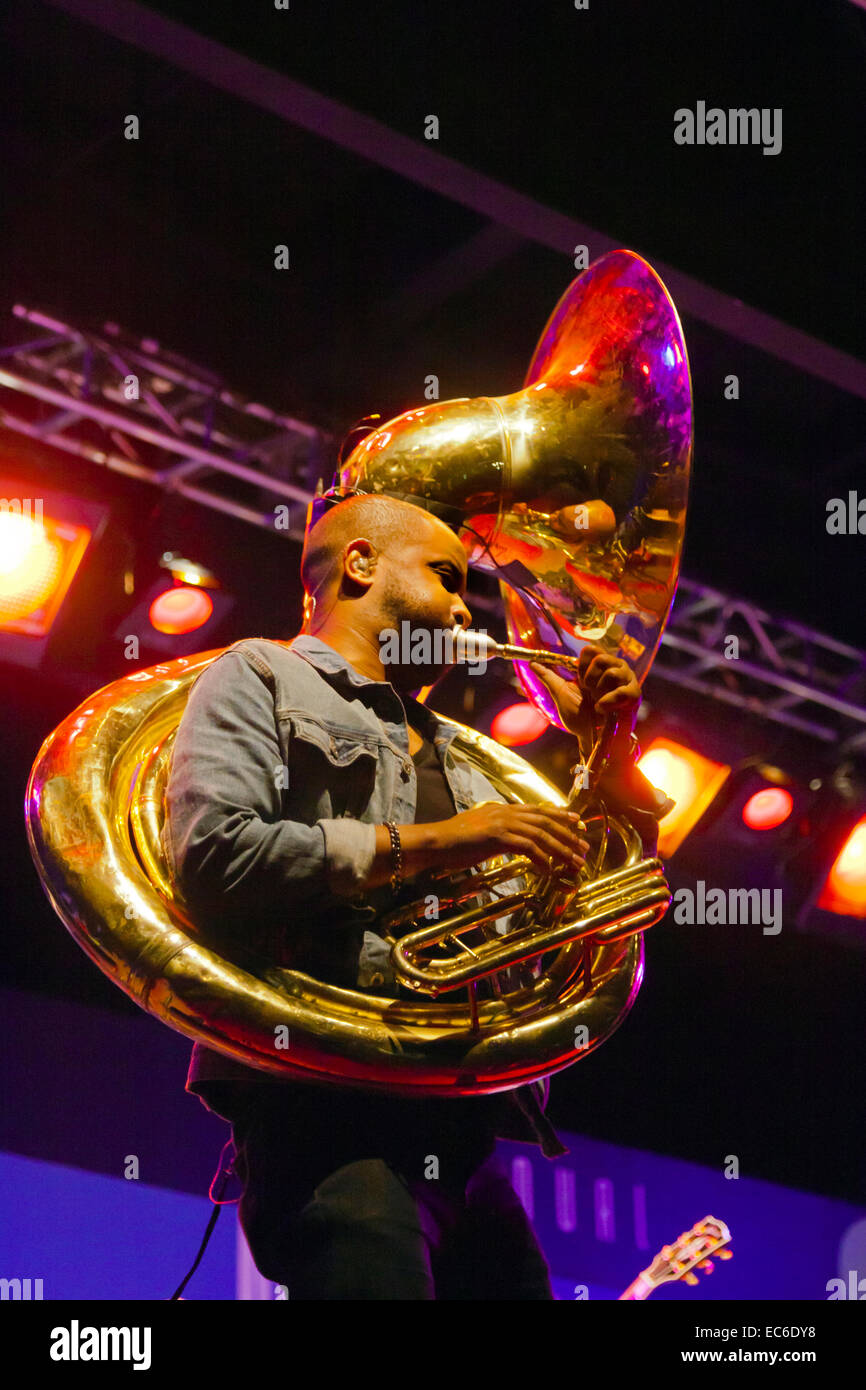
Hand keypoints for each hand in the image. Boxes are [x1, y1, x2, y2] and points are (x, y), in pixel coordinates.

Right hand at [432, 801, 589, 876]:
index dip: (560, 816)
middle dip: (568, 834)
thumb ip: (499, 832)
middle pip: (545, 821)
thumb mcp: (480, 831)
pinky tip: (547, 870)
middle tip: (583, 846)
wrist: (436, 841)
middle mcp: (505, 812)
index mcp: (502, 809)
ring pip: (541, 834)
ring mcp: (502, 823)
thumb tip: (512, 841)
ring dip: (561, 849)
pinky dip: (541, 859)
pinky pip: (527, 848)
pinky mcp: (497, 836)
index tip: (577, 823)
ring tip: (574, 862)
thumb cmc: (454, 841)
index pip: (538, 810)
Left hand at [529, 646, 640, 761]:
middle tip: (590, 694)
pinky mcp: (634, 695)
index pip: (591, 650)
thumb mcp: (562, 695)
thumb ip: (549, 677)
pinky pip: (621, 691)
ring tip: (599, 703)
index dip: (581, 666)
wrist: (593, 740)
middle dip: (589, 679)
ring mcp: (627, 681)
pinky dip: (608, 702)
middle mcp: (615, 669)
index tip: (580, 682)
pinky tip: (603, 710)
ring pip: (612, 672)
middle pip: (601, 657)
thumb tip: (533, 662)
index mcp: (599, 667)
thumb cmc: (581, 718)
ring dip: (599, 692)